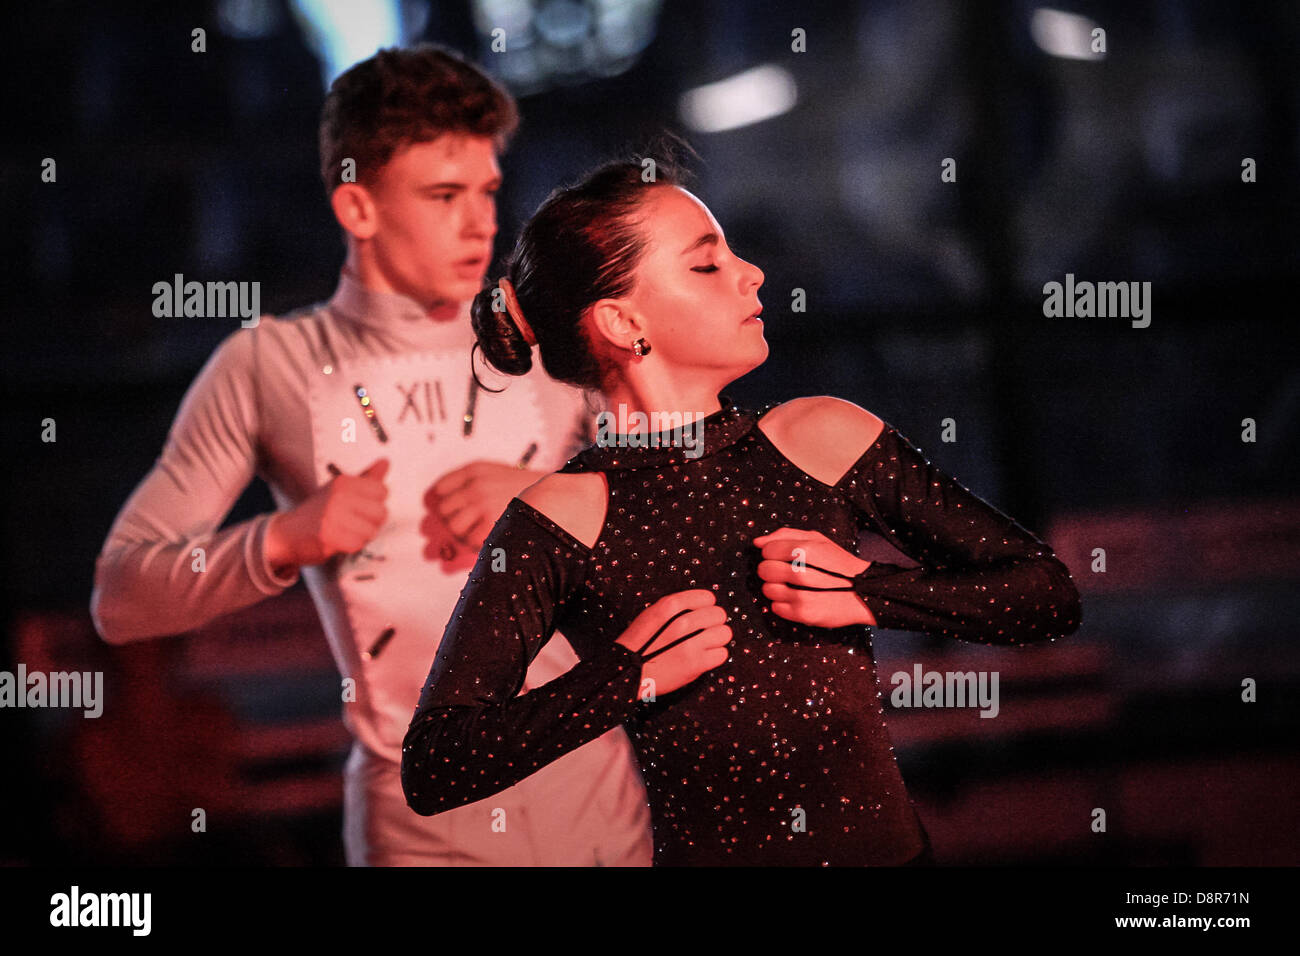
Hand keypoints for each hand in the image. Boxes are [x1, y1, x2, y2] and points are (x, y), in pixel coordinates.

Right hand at [266, 458, 388, 568]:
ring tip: (346, 532)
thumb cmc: (319, 511)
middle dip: (371, 522)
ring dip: (361, 536)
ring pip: (371, 531)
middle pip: (381, 512)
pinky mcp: (328, 536)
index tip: (361, 507)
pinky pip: (358, 544)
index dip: (375, 503)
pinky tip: (339, 541)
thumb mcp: (340, 489)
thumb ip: (366, 478)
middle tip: (354, 523)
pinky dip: (351, 546)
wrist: (287, 534)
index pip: (382, 491)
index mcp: (343, 482)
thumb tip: (386, 461)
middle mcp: (338, 496)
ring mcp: (332, 516)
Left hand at [424, 462, 543, 550]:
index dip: (445, 503)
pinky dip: (476, 544)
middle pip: (443, 511)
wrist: (553, 496)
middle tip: (470, 524)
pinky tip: (488, 538)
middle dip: (453, 521)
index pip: (440, 489)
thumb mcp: (492, 474)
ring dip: (462, 534)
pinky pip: (469, 540)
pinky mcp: (493, 522)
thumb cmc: (519, 489)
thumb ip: (464, 484)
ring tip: (477, 532)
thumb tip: (433, 502)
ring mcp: (484, 503)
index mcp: (474, 470)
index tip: (458, 510)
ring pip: (453, 527)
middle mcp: (476, 484)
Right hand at [616, 590, 731, 696]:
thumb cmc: (637, 644)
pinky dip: (716, 656)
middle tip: (705, 631)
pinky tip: (704, 657)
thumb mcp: (650, 615)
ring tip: (705, 644)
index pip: (707, 597)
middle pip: (719, 614)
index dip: (708, 606)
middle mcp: (681, 623)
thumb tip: (703, 604)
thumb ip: (674, 607)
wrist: (625, 672)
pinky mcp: (695, 665)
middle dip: (714, 622)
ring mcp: (689, 645)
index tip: (704, 612)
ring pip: (724, 633)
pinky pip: (722, 654)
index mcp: (668, 606)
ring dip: (718, 639)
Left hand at [751, 527, 877, 627]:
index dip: (770, 553)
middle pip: (765, 570)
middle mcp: (804, 573)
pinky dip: (781, 604)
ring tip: (790, 586)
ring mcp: (804, 596)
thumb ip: (786, 535)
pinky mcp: (805, 615)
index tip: (780, 556)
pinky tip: (795, 598)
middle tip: (782, 572)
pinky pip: (776, 608)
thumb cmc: (839, 564)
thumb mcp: (819, 540)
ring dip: (774, 587)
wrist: (867, 591)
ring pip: (767, 590)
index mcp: (807, 550)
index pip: (768, 550)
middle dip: (769, 570)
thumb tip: (758, 542)